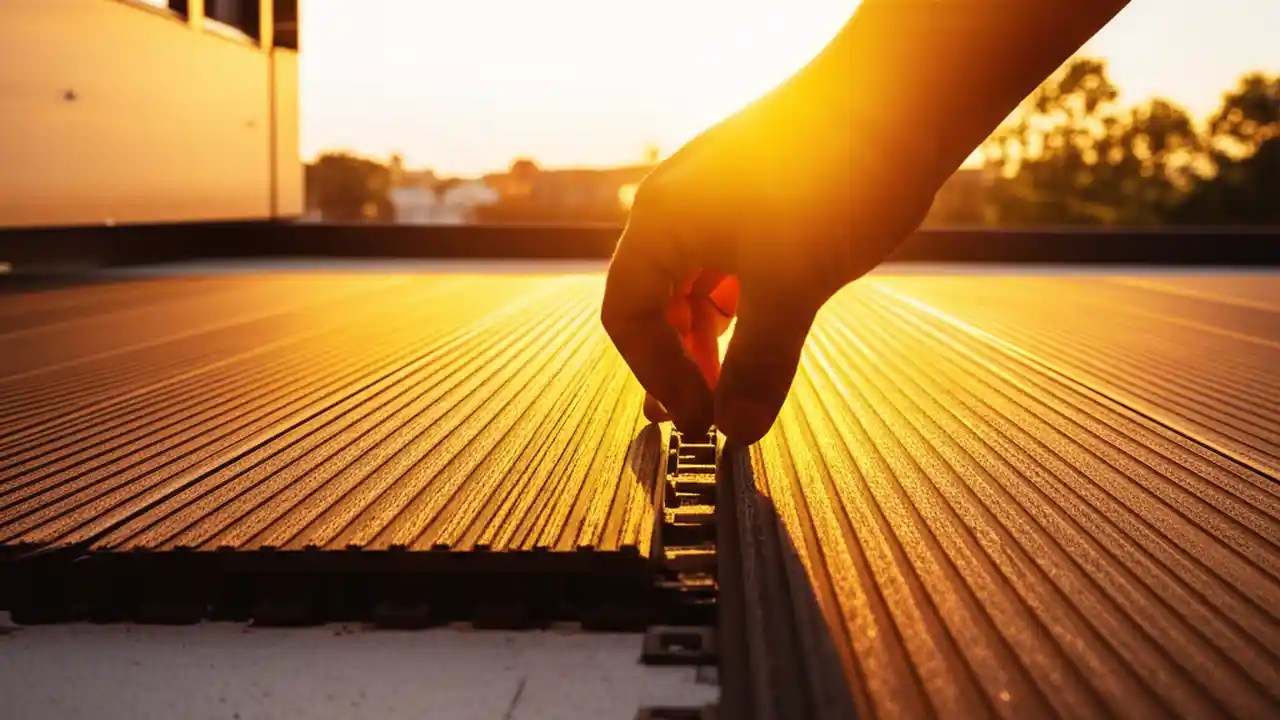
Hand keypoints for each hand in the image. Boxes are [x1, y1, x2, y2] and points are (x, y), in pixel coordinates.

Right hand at [602, 86, 933, 443]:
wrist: (903, 90)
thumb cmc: (833, 168)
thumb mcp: (789, 286)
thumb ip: (759, 364)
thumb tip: (739, 425)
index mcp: (662, 222)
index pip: (627, 316)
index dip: (656, 376)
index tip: (696, 416)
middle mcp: (681, 201)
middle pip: (657, 298)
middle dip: (680, 360)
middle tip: (705, 408)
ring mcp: (722, 190)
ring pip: (699, 277)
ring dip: (714, 333)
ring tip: (737, 373)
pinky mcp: (763, 184)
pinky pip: (735, 253)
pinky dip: (745, 297)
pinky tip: (772, 318)